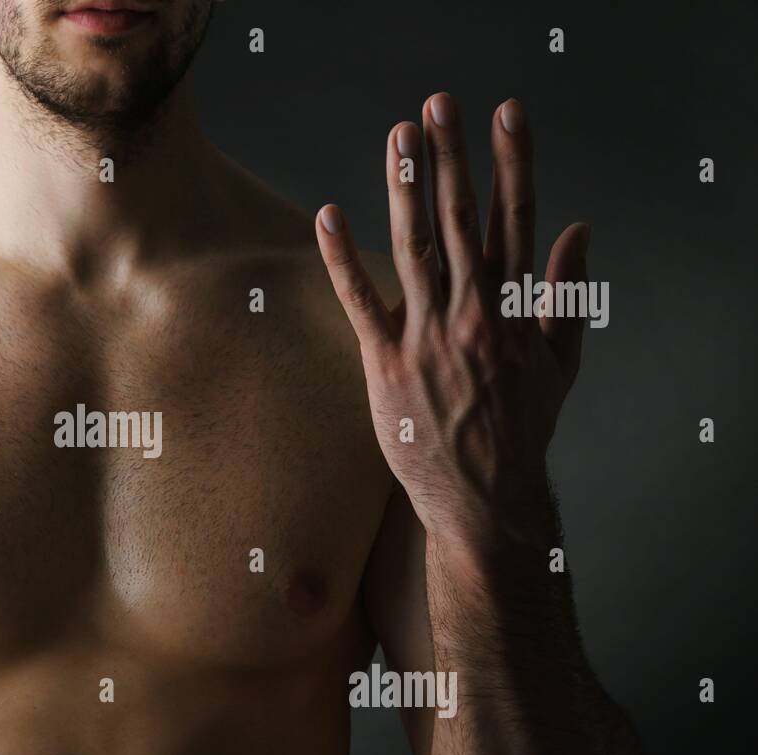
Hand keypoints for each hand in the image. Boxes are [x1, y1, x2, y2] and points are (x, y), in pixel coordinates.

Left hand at [316, 93, 587, 548]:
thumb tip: (577, 231)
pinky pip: (360, 301)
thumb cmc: (523, 429)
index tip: (506, 114)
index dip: (511, 161)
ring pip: (415, 248)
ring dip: (404, 189)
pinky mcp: (386, 363)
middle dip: (450, 158)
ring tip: (397, 136)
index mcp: (515, 309)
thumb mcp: (560, 361)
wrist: (485, 498)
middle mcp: (473, 314)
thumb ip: (565, 293)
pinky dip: (343, 257)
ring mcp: (428, 336)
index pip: (516, 218)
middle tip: (438, 104)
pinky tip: (329, 214)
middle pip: (462, 220)